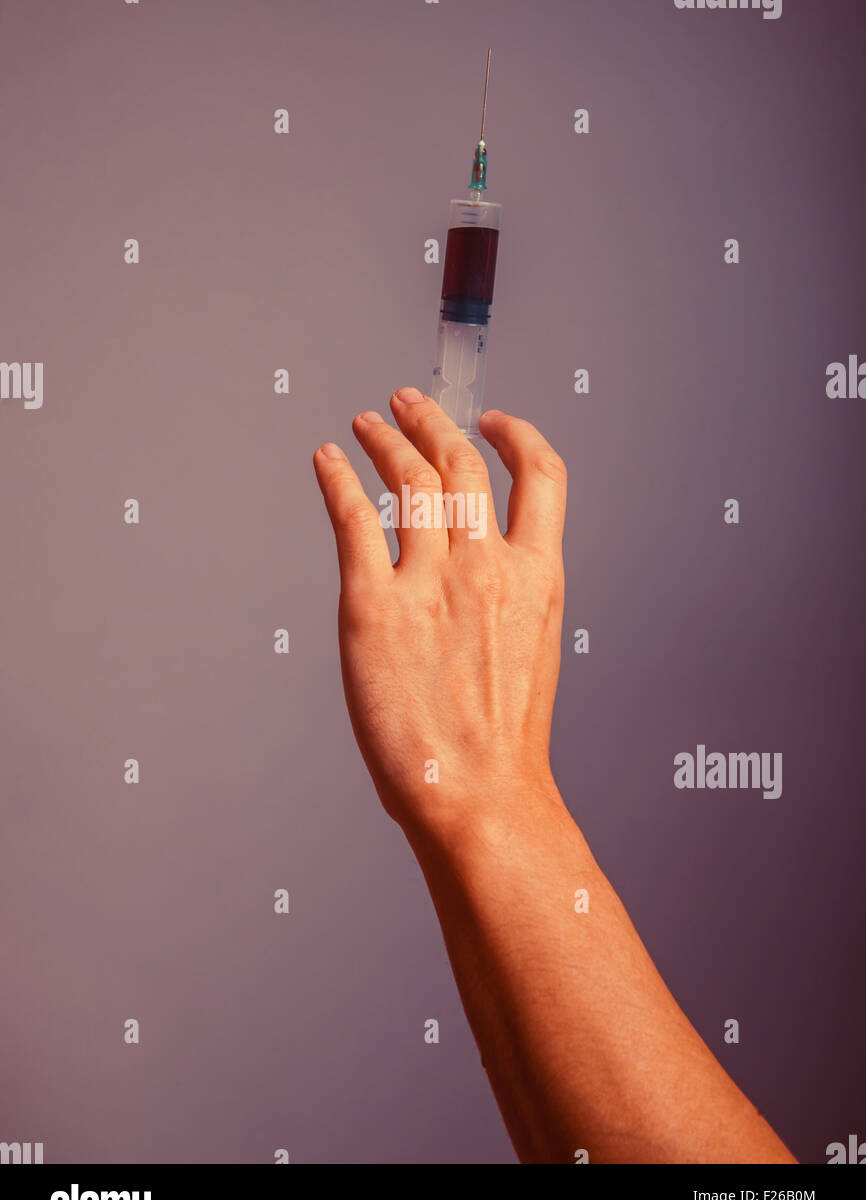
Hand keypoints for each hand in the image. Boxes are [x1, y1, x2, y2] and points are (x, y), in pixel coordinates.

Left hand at [313, 387, 567, 837]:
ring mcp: (429, 582)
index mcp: (538, 578)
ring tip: (368, 422)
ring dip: (386, 439)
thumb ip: (508, 603)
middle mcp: (487, 565)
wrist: (479, 796)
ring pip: (409, 477)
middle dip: (436, 421)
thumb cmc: (502, 746)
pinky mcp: (371, 605)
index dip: (518, 437)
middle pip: (462, 463)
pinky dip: (337, 479)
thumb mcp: (530, 654)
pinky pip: (352, 518)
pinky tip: (327, 460)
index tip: (495, 422)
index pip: (543, 477)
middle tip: (410, 403)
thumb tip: (480, 579)